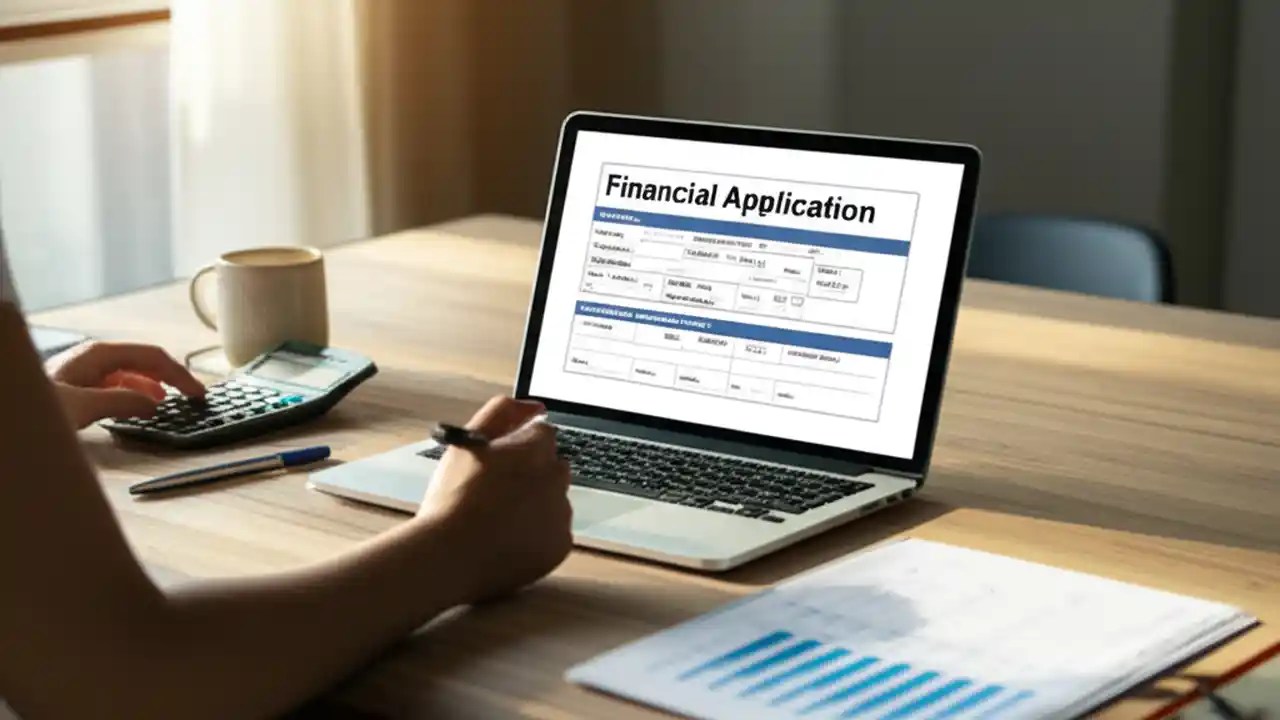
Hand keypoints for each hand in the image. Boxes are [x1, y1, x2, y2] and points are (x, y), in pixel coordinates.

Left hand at [46, 341, 205, 428]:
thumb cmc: (35, 408)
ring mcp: (84, 371)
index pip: (152, 356)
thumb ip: (123, 401)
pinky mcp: (77, 387)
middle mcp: (92, 358)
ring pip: (130, 374)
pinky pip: (116, 385)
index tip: (197, 393)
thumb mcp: (84, 406)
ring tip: (169, 403)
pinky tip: (137, 408)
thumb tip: (153, 402)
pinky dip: (134, 395)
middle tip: (192, 396)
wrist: (11, 416)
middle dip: (170, 377)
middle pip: (143, 361)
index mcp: (98, 354)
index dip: (179, 374)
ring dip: (152, 386)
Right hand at [419, 396, 571, 601]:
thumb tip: (535, 406)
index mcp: (536, 447)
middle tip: (498, 494)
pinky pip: (554, 534)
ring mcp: (561, 512)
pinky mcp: (560, 545)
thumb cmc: (452, 498)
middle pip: (552, 468)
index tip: (500, 464)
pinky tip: (509, 541)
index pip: (541, 435)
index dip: (518, 449)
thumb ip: (503, 412)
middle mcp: (557, 476)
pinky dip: (538, 536)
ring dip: (536, 506)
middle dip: (532, 476)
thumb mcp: (467, 441)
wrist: (450, 555)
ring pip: (554, 501)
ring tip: (499, 522)